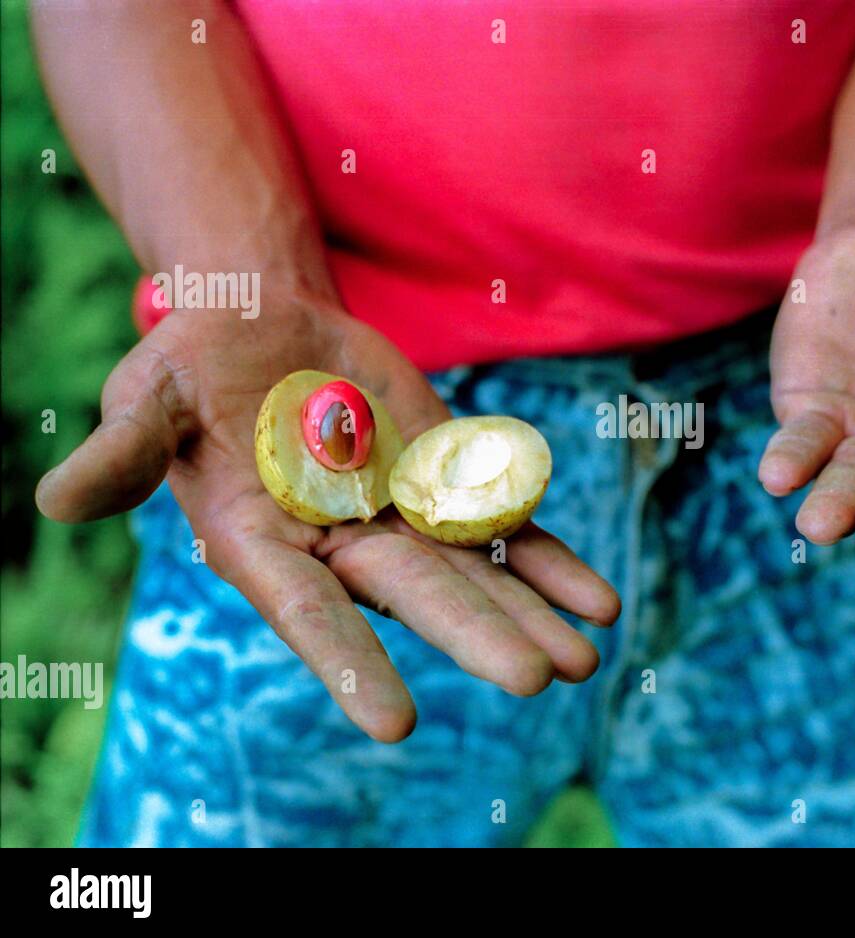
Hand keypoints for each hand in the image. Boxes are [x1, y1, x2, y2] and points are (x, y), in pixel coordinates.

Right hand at [36, 291, 620, 740]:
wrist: (263, 328)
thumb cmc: (191, 371)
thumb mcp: (147, 399)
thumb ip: (124, 454)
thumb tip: (54, 503)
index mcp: (261, 544)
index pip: (307, 613)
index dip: (348, 663)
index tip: (395, 723)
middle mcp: (338, 545)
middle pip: (413, 596)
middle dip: (473, 636)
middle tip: (533, 683)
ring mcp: (399, 516)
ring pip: (472, 573)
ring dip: (530, 614)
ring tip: (584, 661)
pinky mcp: (441, 480)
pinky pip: (503, 527)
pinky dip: (549, 561)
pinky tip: (598, 602)